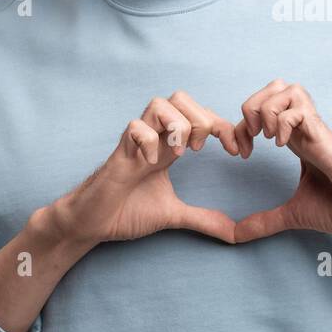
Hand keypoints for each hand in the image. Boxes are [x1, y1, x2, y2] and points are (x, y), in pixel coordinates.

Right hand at [50, 91, 250, 245]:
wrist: (91, 224)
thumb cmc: (127, 212)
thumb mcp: (174, 215)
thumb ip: (204, 219)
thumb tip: (233, 233)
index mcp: (170, 147)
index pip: (202, 115)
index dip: (225, 127)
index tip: (239, 153)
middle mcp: (154, 138)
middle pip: (181, 98)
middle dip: (201, 119)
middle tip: (200, 150)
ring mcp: (136, 143)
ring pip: (159, 103)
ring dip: (177, 125)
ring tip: (178, 154)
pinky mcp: (119, 154)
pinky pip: (134, 128)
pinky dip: (149, 142)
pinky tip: (151, 165)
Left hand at [232, 79, 331, 242]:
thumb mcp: (293, 214)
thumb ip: (264, 221)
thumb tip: (235, 236)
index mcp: (297, 141)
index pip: (263, 112)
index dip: (242, 126)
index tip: (241, 154)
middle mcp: (305, 130)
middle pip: (275, 86)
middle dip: (253, 105)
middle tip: (251, 137)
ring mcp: (316, 130)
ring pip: (287, 88)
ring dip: (267, 110)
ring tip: (267, 138)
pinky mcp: (325, 138)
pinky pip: (299, 110)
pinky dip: (283, 123)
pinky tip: (282, 146)